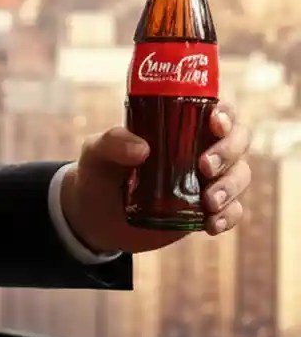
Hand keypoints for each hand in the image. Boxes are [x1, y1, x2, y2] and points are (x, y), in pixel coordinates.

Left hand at [60, 102, 252, 254]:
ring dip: (231, 187)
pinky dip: (228, 216)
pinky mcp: (205, 210)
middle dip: (229, 152)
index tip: (215, 122)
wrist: (94, 216)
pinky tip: (211, 225)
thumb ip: (112, 142)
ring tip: (208, 202)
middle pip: (238, 141)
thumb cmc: (98, 171)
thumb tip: (142, 148)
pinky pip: (232, 211)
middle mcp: (199, 149)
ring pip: (240, 176)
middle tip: (204, 167)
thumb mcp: (96, 152)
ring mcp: (205, 181)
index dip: (226, 114)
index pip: (216, 111)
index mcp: (178, 126)